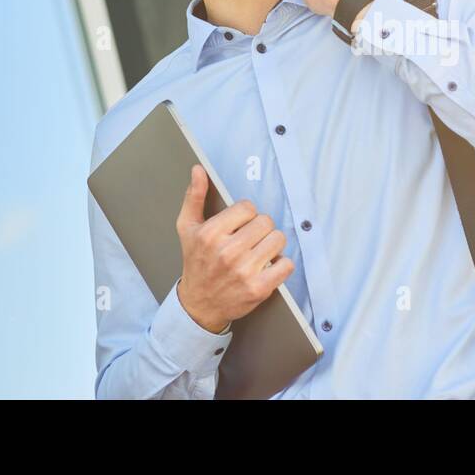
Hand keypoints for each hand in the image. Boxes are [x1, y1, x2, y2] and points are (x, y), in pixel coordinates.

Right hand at [174, 165, 294, 332]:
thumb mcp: (187, 228)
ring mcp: (244, 271)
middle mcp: (227, 252)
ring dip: (272, 244)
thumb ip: (194, 197)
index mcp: (211, 234)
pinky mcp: (259, 288)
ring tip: (259, 252)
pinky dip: (281, 264)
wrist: (198, 304)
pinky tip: (268, 266)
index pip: (247, 207)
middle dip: (260, 228)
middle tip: (250, 239)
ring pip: (278, 239)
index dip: (246, 214)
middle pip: (266, 221)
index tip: (238, 225)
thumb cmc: (195, 262)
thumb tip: (199, 170)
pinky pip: (286, 264)